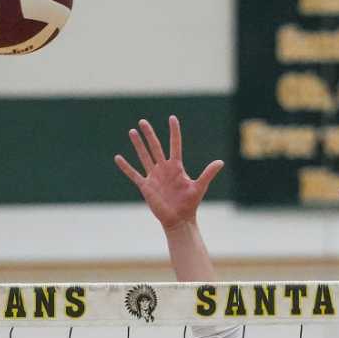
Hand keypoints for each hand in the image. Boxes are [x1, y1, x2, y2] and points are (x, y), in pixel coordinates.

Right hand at [116, 116, 222, 230]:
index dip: (174, 132)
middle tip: (143, 121)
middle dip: (149, 134)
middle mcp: (164, 169)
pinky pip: (133, 174)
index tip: (172, 118)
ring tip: (132, 131)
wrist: (179, 219)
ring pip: (144, 156)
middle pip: (155, 147)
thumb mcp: (199, 187)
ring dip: (138, 145)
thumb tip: (220, 162)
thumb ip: (208, 174)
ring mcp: (154, 177)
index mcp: (176, 167)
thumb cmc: (190, 204)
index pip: (175, 145)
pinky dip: (126, 167)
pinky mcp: (145, 186)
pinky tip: (118, 158)